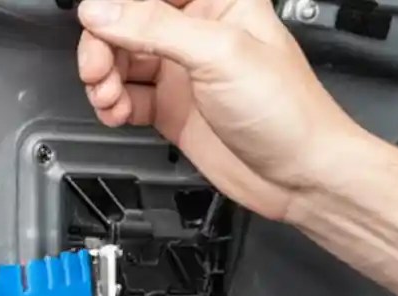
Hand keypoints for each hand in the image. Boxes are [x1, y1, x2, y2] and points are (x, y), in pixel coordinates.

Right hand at [75, 0, 365, 219]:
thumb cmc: (287, 112)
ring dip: (103, 77)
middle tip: (97, 70)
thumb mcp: (218, 54)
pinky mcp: (172, 107)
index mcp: (217, 0)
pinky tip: (115, 113)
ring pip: (120, 58)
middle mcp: (196, 29)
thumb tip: (100, 9)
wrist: (300, 177)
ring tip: (107, 96)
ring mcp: (182, 70)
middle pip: (125, 21)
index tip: (98, 24)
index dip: (116, 7)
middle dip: (103, 44)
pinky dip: (112, 104)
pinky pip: (126, 96)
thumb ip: (154, 27)